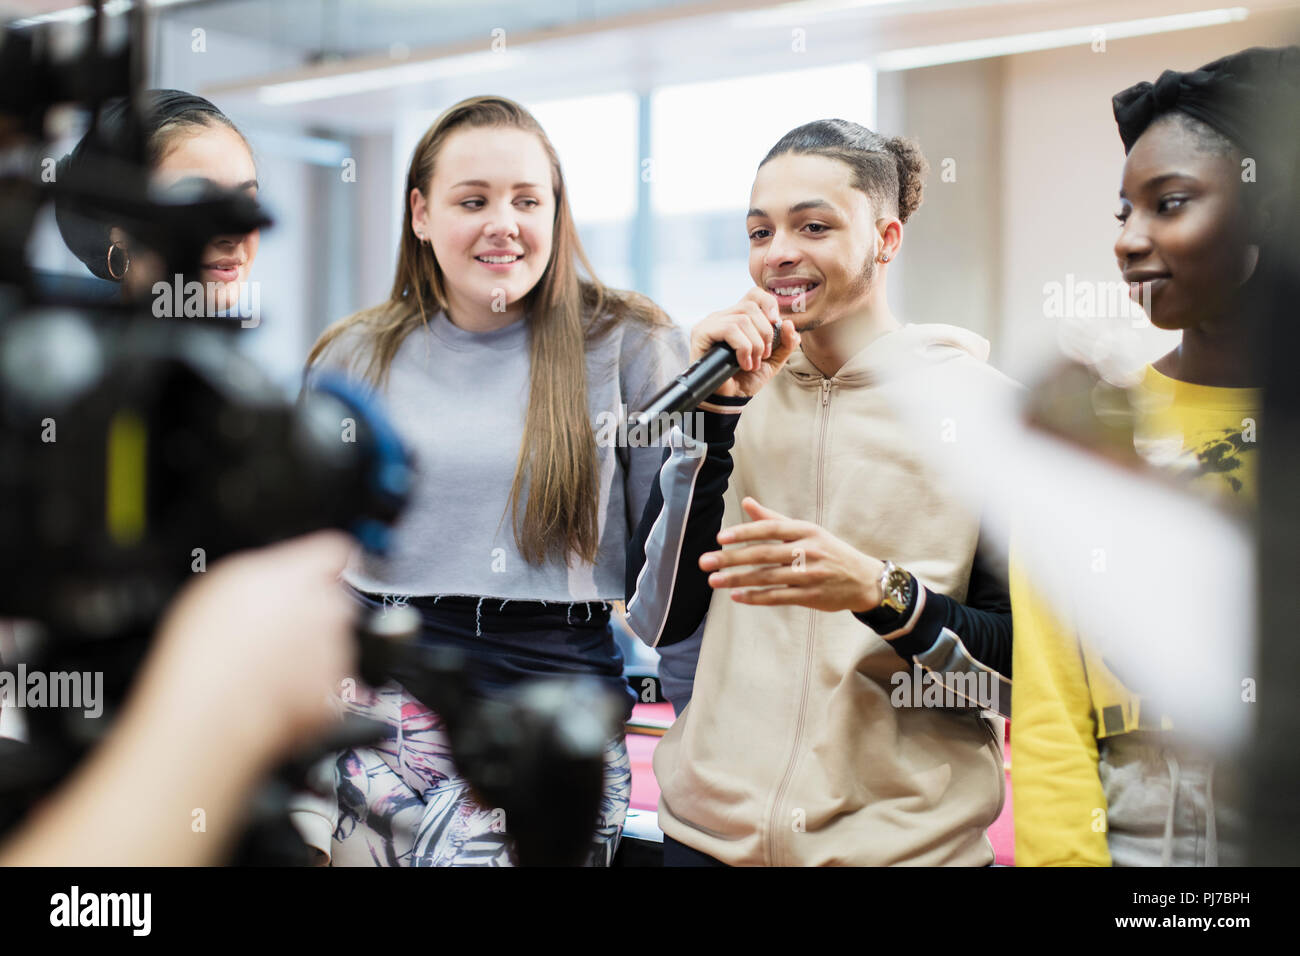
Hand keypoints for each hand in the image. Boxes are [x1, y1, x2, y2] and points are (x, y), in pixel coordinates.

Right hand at [142, 530, 357, 761]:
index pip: (338, 550)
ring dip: (308, 652)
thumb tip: (286, 572)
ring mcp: (337, 652)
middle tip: (273, 632)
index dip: (327, 562)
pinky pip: (327, 683)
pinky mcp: (336, 691)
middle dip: (312, 613)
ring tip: (263, 667)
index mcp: (301, 575)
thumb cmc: (204, 653)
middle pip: (334, 600)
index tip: (322, 571)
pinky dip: (307, 688)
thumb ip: (271, 571)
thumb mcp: (223, 584)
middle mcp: (328, 610)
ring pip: (332, 643)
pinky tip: (271, 691)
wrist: (207, 718)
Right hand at [689, 288, 800, 397]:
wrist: (729, 399)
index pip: (753, 294)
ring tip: (752, 363)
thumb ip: (786, 342)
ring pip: (742, 319)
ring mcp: (711, 323)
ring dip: (755, 345)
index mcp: (739, 317)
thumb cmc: (746, 378)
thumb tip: (788, 323)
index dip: (768, 303)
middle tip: (763, 355)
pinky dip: (743, 348)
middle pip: (751, 306)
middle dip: (765, 333)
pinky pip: (729, 329)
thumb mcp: (774, 359)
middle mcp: (723, 316)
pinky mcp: (702, 333)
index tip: (776, 322)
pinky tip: (743, 363)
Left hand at [699, 497, 884, 612]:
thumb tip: (746, 502)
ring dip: (737, 579)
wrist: (864, 579)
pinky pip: (778, 597)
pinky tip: (736, 596)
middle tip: (705, 562)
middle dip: (731, 558)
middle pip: (763, 554)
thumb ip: (774, 519)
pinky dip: (756, 597)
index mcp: (805, 530)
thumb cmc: (829, 551)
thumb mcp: (807, 530)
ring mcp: (809, 575)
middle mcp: (808, 551)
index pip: (770, 529)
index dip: (744, 532)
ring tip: (714, 581)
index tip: (720, 538)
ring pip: (767, 577)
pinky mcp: (810, 596)